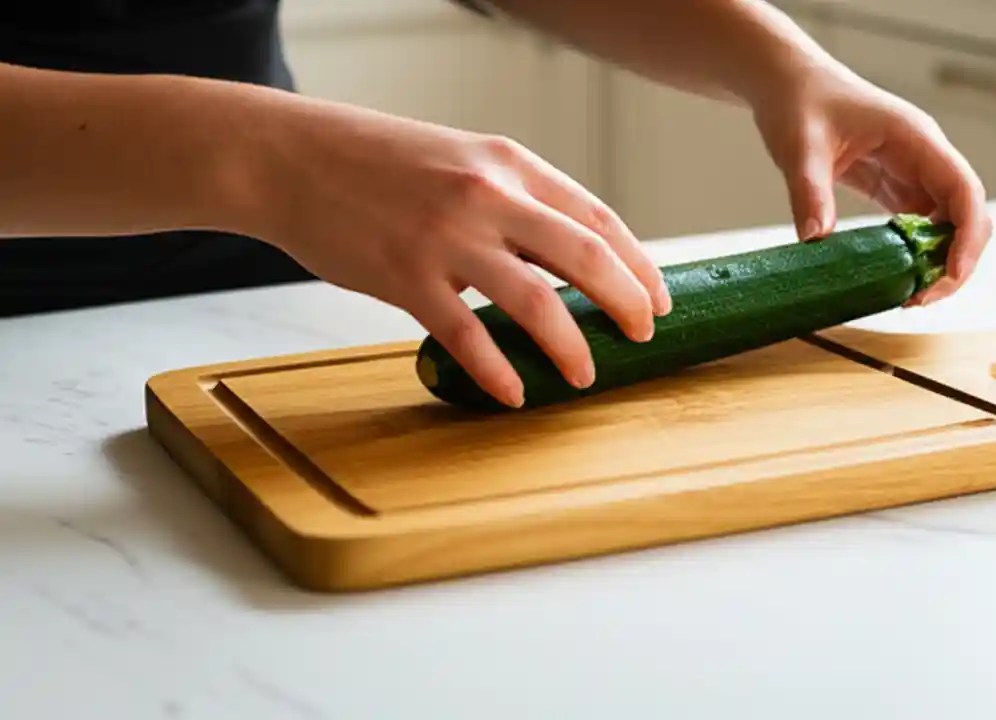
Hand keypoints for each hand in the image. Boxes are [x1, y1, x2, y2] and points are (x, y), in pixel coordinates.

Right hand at [241, 96, 670, 407]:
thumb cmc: (381, 163)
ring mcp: (448, 235)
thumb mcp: (463, 160)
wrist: (293, 157)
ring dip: (571, 346)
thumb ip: (515, 201)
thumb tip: (565, 257)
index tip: (657, 298)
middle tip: (642, 336)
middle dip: (627, 303)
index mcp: (510, 164)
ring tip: (584, 376)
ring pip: (537, 301)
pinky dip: (497, 370)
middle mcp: (489, 195)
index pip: (598, 218)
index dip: (639, 264)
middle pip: (586, 257)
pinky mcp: (406, 275)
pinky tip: (514, 393)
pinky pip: (467, 335)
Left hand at [750, 63, 992, 305]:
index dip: (968, 235)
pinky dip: (913, 256)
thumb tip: (814, 239)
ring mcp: (913, 174)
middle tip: (918, 299)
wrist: (788, 86)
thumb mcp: (800, 148)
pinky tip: (894, 279)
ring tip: (907, 297)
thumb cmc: (800, 104)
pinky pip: (917, 229)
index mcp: (916, 139)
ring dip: (934, 263)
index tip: (950, 273)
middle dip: (954, 260)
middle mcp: (925, 158)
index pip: (964, 189)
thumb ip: (809, 192)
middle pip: (965, 215)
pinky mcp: (894, 189)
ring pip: (946, 226)